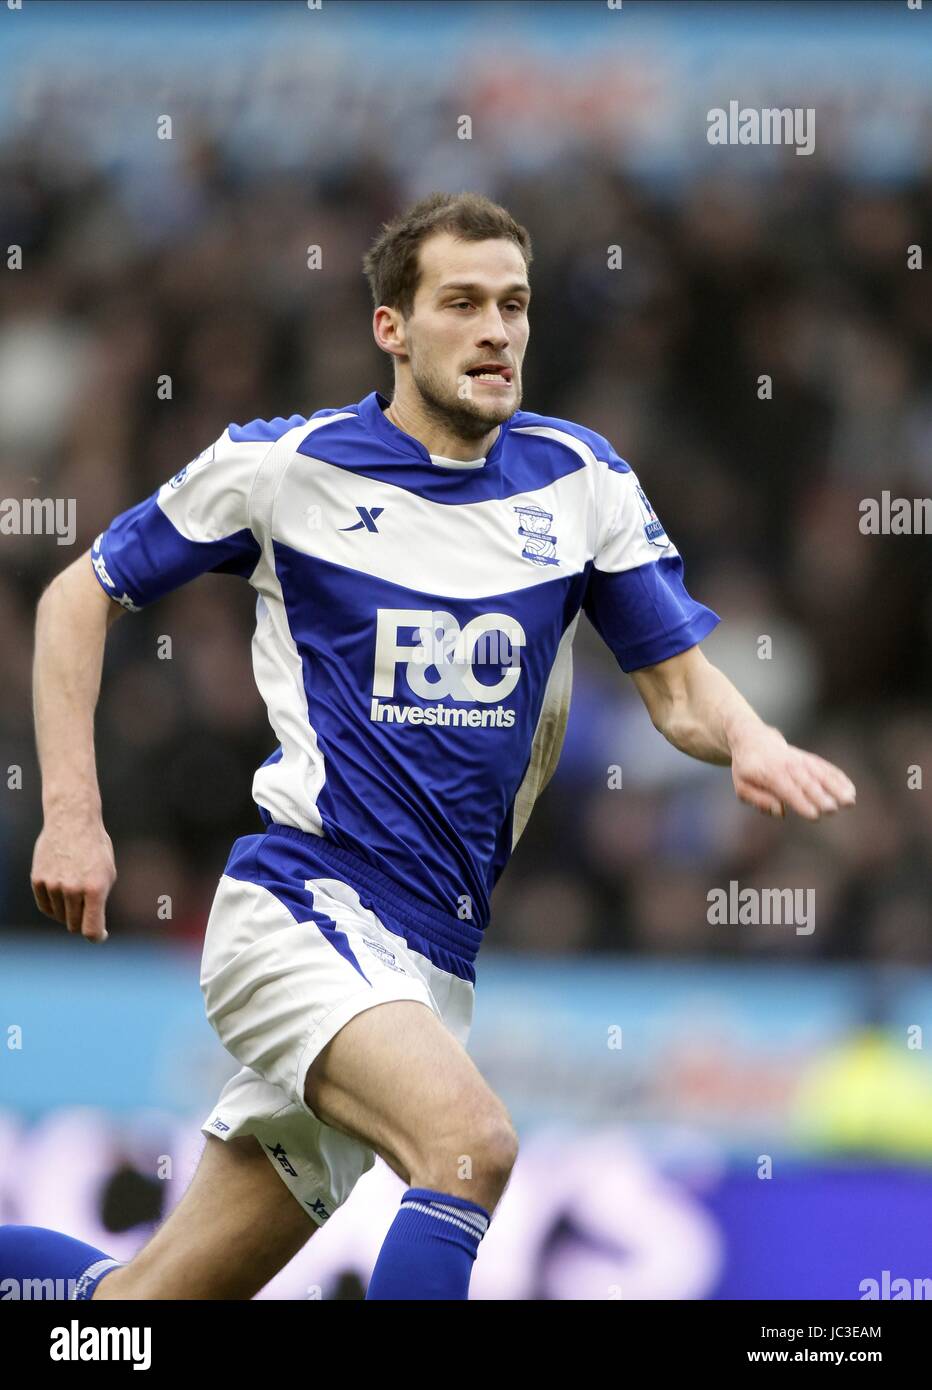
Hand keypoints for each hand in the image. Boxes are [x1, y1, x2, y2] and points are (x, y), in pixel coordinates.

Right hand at [30, 816, 116, 941]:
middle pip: (74, 925)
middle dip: (83, 921)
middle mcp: (72, 889)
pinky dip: (54, 906)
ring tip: (76, 890)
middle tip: (88, 908)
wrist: (72, 821)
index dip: (97, 937)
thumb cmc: (95, 849)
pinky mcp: (38, 880)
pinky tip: (62, 893)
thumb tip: (91, 927)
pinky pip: (45, 907)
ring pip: (59, 917)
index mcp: (95, 888)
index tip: (100, 935)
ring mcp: (53, 885)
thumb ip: (100, 902)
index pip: (91, 930)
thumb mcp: (108, 873)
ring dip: (68, 911)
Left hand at [731, 727, 855, 820]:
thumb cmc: (746, 768)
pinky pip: (825, 767)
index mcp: (770, 774)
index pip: (788, 790)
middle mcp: (789, 766)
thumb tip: (780, 812)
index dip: (801, 802)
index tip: (814, 815)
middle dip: (821, 796)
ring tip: (850, 801)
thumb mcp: (742, 787)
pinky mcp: (809, 759)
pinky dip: (838, 777)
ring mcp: (801, 761)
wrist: (753, 739)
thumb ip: (759, 800)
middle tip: (833, 810)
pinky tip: (850, 789)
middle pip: (807, 782)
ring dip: (836, 787)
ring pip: (821, 774)